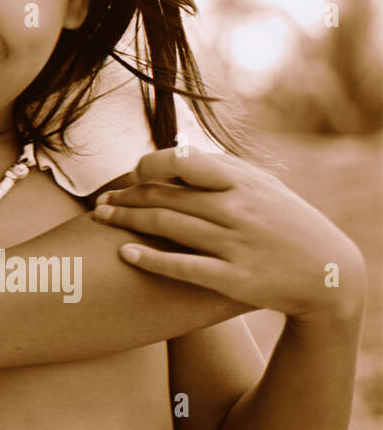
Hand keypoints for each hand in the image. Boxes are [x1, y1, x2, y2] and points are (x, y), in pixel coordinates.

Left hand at [93, 149, 364, 323]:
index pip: (180, 162)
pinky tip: (124, 253)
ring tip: (101, 217)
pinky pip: (182, 266)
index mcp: (241, 182)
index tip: (131, 174)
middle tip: (101, 200)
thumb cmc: (284, 223)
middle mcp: (236, 209)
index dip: (148, 166)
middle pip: (165, 196)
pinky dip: (149, 259)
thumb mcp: (261, 186)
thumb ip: (220, 168)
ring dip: (126, 220)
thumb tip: (174, 151)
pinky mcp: (234, 279)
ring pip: (166, 226)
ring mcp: (235, 244)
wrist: (329, 274)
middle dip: (126, 196)